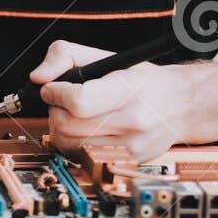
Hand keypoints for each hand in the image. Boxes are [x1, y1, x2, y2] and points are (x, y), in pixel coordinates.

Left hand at [30, 39, 191, 162]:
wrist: (178, 105)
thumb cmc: (140, 80)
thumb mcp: (105, 56)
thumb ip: (64, 55)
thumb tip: (38, 78)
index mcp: (128, 90)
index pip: (79, 101)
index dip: (56, 94)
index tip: (52, 88)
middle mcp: (132, 121)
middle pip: (67, 125)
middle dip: (55, 110)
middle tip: (62, 101)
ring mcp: (130, 146)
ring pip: (68, 145)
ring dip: (61, 129)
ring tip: (74, 116)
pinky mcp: (125, 162)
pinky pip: (80, 158)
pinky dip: (72, 145)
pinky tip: (83, 131)